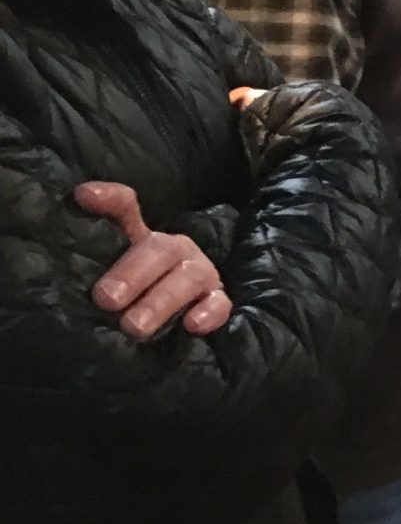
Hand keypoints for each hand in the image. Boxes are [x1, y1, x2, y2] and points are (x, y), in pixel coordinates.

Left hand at [73, 181, 231, 338]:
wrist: (175, 322)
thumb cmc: (134, 298)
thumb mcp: (109, 276)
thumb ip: (87, 258)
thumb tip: (58, 228)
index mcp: (144, 239)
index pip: (127, 208)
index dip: (109, 199)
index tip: (84, 196)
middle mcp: (175, 250)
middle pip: (159, 250)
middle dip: (132, 274)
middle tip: (106, 299)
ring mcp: (200, 274)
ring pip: (188, 278)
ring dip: (160, 302)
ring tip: (133, 327)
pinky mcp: (217, 301)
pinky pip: (219, 303)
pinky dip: (208, 313)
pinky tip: (191, 325)